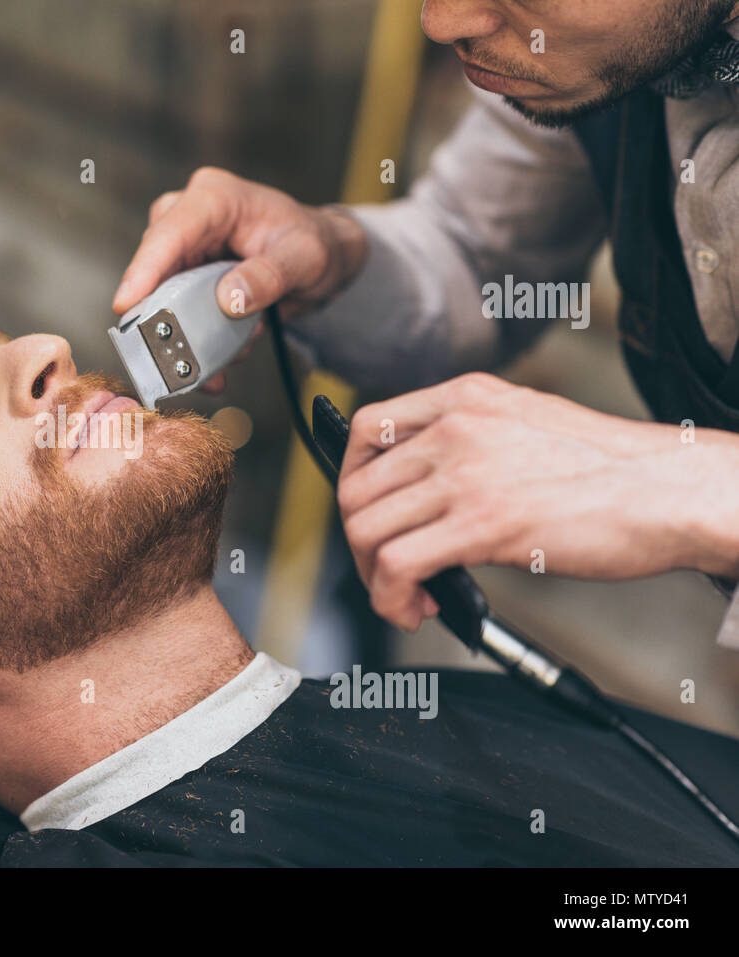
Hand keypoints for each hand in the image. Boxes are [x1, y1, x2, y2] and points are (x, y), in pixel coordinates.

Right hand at [112, 166, 366, 393]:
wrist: (322, 258)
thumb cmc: (314, 244)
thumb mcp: (305, 258)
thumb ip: (269, 276)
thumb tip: (229, 299)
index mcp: (215, 198)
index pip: (171, 231)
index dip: (144, 269)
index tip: (127, 306)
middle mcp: (190, 217)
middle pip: (155, 266)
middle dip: (161, 314)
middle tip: (168, 354)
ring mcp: (184, 248)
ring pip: (161, 295)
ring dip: (181, 335)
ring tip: (208, 367)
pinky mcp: (186, 277)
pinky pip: (177, 312)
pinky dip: (194, 343)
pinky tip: (215, 366)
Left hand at [336, 372, 738, 631]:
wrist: (671, 490)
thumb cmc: (611, 470)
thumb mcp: (525, 423)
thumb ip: (469, 440)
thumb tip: (424, 487)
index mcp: (465, 398)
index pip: (366, 428)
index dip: (351, 478)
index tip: (367, 513)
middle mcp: (456, 428)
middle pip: (356, 487)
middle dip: (359, 541)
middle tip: (386, 571)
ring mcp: (465, 473)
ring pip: (366, 528)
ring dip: (373, 577)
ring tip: (406, 597)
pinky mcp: (481, 523)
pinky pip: (397, 564)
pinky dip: (391, 597)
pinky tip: (419, 608)